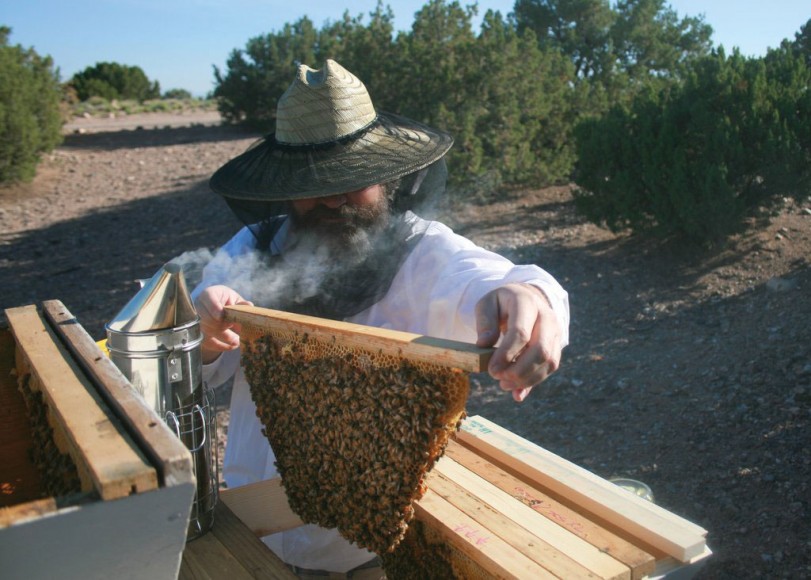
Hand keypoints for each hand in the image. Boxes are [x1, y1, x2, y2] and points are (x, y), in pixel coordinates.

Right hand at [195, 285, 252, 363]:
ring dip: (223, 337)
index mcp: (209, 294)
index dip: (214, 308)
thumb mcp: (234, 299)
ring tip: (237, 341)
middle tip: (235, 330)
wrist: (216, 307)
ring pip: (207, 331)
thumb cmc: (226, 301)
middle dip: (222, 326)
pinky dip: (220, 346)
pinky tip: (231, 346)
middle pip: (207, 318)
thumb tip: (249, 306)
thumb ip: (241, 304)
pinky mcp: (199, 333)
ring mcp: (196, 320)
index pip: (208, 298)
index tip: (221, 317)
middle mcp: (199, 306)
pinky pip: (206, 342)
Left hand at [475, 283, 562, 401]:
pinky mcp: (557, 346)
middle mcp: (547, 317)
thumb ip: (484, 322)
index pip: (521, 333)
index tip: (491, 369)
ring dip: (526, 379)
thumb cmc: (502, 303)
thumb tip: (483, 344)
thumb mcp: (487, 304)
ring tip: (504, 383)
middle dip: (518, 370)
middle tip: (497, 377)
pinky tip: (516, 391)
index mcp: (527, 303)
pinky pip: (551, 367)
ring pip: (549, 361)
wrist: (526, 298)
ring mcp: (555, 332)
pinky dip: (533, 382)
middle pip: (540, 350)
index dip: (506, 355)